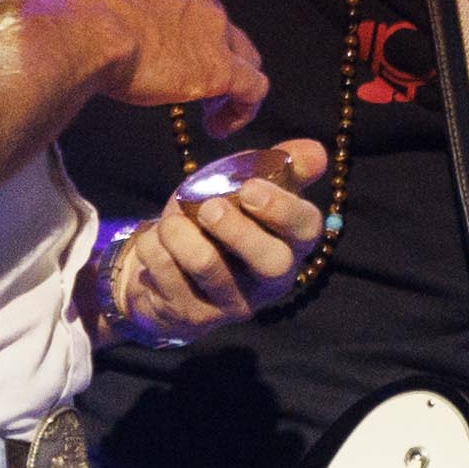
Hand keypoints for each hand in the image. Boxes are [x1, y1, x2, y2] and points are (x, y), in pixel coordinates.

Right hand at [42, 0, 264, 138]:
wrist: (85, 31)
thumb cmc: (73, 15)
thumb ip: (111, 4)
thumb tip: (92, 21)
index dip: (185, 26)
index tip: (167, 48)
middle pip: (219, 24)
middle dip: (206, 52)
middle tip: (182, 81)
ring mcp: (214, 27)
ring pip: (243, 54)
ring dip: (228, 81)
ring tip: (206, 110)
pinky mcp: (220, 66)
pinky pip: (253, 88)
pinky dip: (242, 108)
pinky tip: (219, 126)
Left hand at [101, 138, 327, 338]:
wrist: (169, 272)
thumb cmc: (219, 223)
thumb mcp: (247, 189)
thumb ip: (280, 167)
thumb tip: (316, 151)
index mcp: (290, 243)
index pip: (306, 230)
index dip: (282, 209)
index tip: (249, 189)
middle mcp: (270, 280)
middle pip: (272, 263)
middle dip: (237, 230)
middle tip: (208, 208)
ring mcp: (232, 302)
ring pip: (208, 265)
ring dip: (179, 231)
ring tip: (170, 222)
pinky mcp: (193, 316)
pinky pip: (165, 271)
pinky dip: (152, 244)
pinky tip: (157, 243)